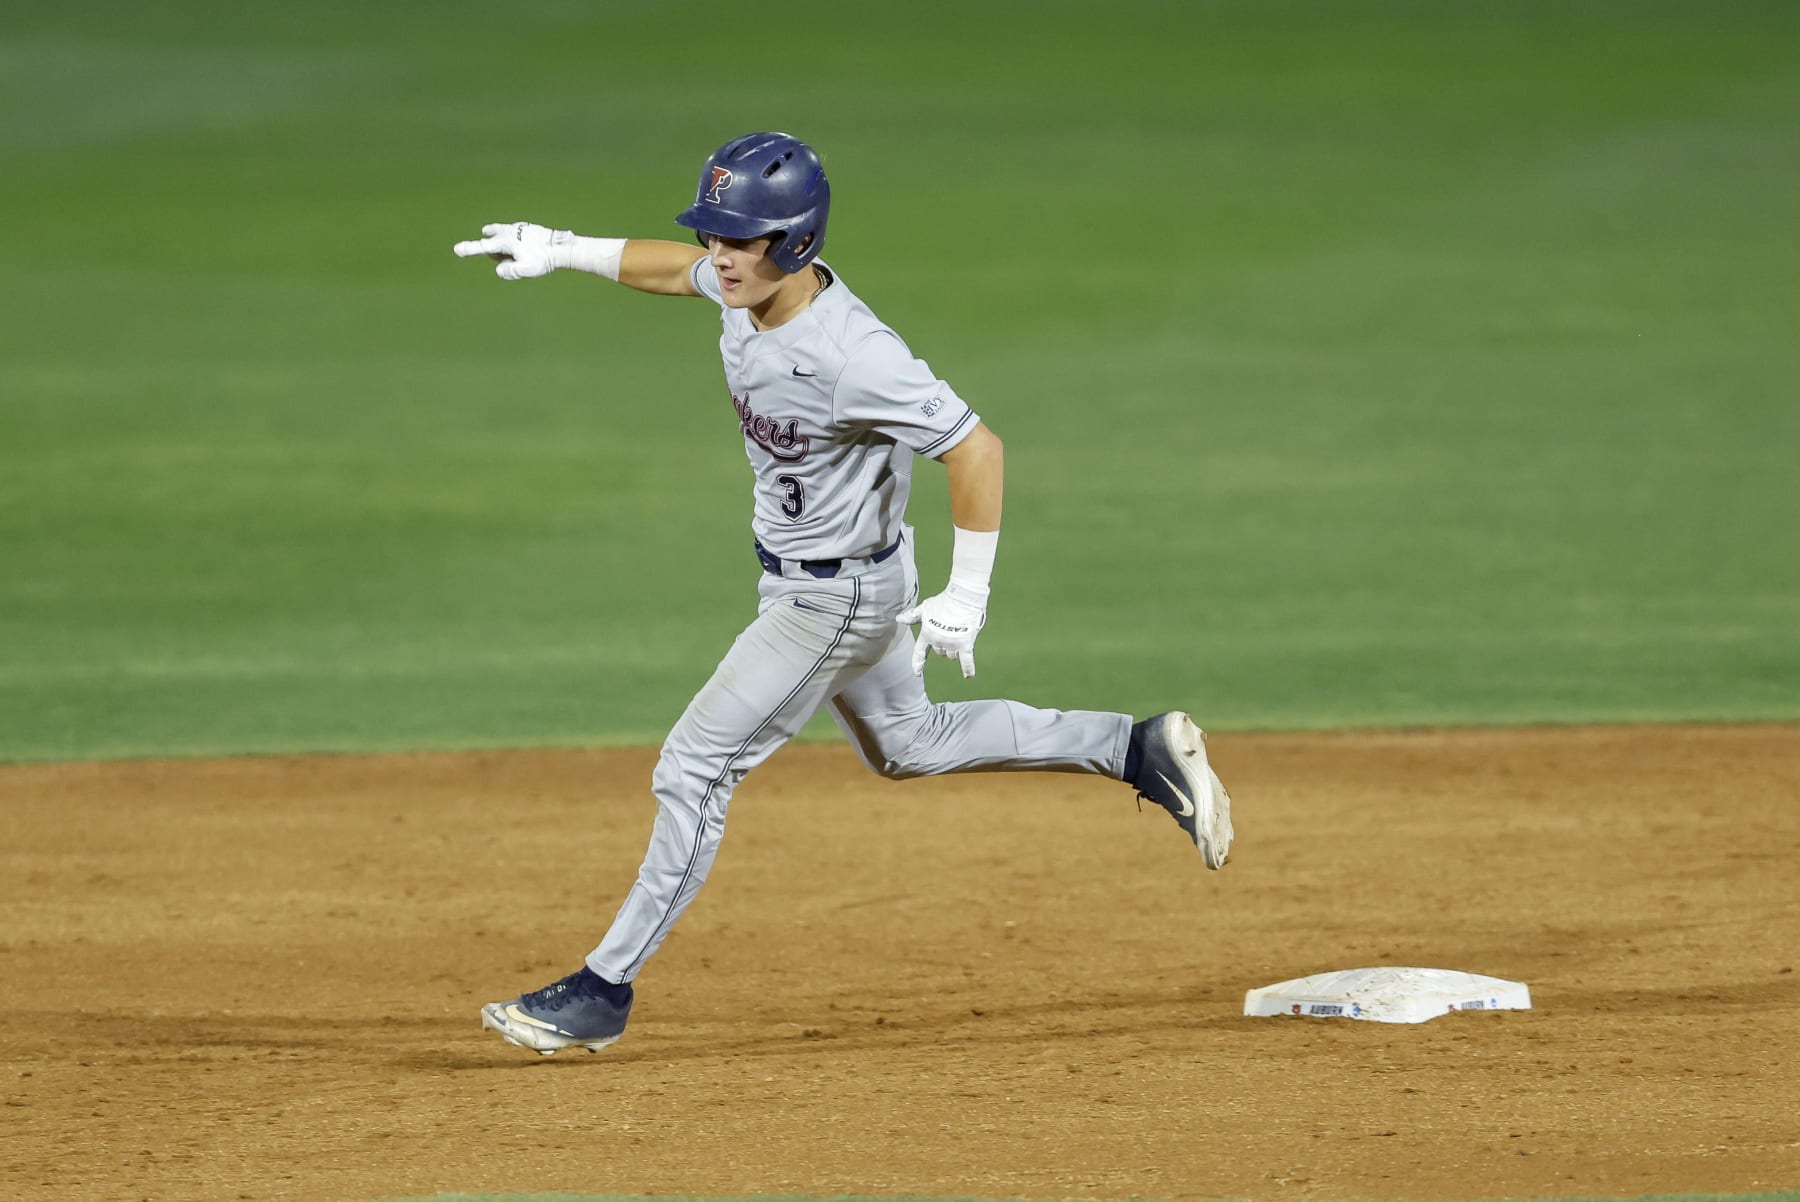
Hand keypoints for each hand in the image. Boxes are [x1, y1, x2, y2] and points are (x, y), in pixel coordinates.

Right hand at [452, 221, 571, 279]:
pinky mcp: (525, 227)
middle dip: (495, 253)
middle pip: (491, 243)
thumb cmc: (543, 259)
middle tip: (512, 261)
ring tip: (517, 254)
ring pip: (500, 236)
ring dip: (503, 247)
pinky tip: (527, 249)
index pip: (483, 247)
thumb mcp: (525, 270)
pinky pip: (512, 235)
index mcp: (506, 241)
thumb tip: (499, 269)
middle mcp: (509, 231)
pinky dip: (513, 243)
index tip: (457, 249)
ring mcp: (517, 228)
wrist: (561, 246)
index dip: (469, 249)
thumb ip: (509, 271)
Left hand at [896, 584, 987, 677]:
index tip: (917, 673)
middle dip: (944, 646)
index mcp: (926, 633)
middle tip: (950, 630)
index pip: (919, 652)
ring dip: (955, 650)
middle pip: (940, 653)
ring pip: (952, 656)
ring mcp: (951, 643)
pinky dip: (968, 669)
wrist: (962, 597)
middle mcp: (937, 641)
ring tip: (959, 634)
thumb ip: (912, 616)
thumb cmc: (944, 601)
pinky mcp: (965, 643)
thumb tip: (898, 619)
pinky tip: (968, 676)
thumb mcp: (925, 609)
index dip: (918, 663)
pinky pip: (966, 660)